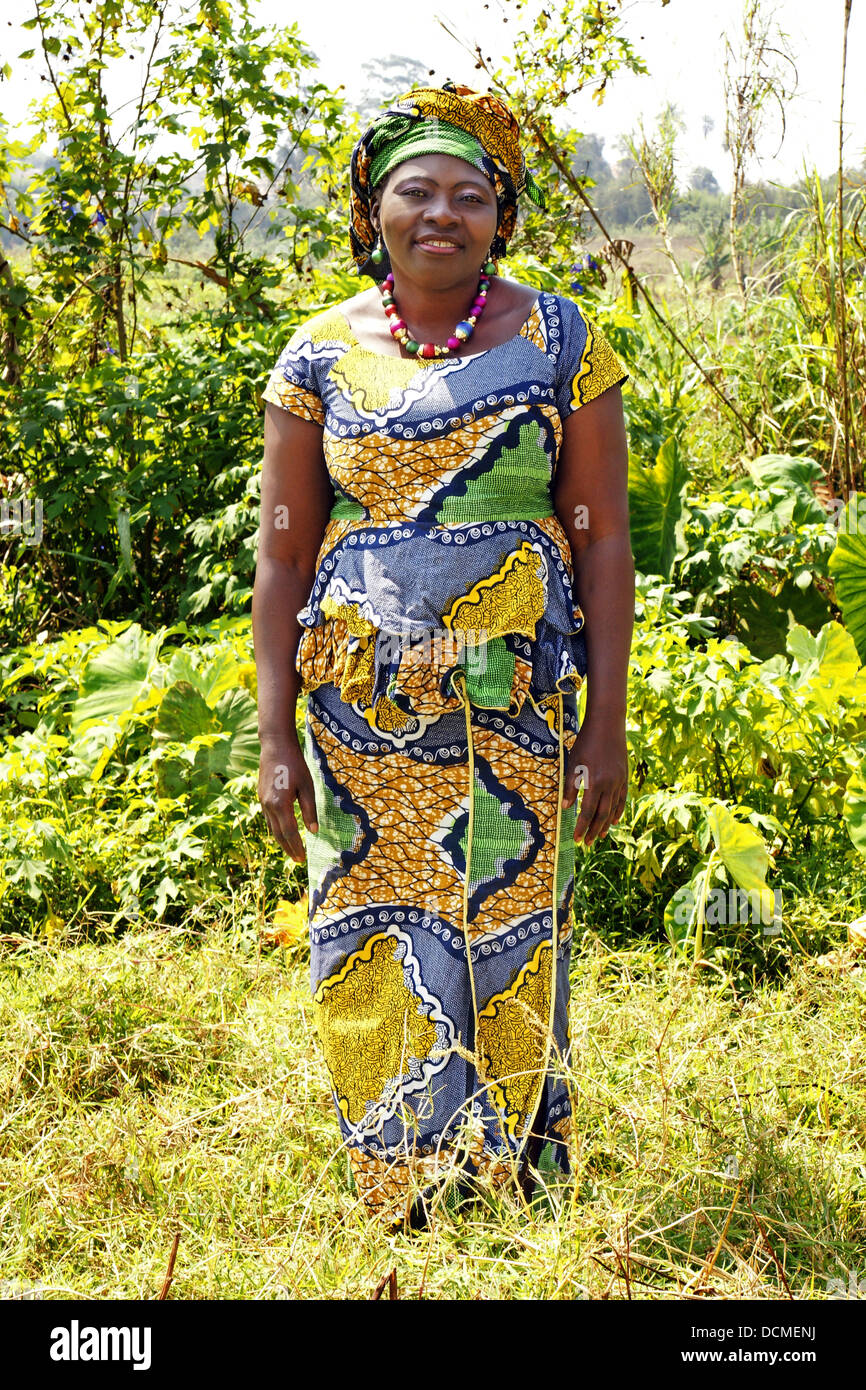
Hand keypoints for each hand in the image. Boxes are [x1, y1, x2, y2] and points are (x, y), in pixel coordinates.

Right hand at [258, 736, 318, 862]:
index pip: (289, 832)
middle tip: (298, 860)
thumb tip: (314, 831)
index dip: (296, 846)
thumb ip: (310, 809)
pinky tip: (284, 831)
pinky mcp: (261, 796)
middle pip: (278, 834)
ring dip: (282, 840)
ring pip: (272, 827)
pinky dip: (276, 828)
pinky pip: (269, 818)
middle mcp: (268, 805)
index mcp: (280, 804)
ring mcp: (262, 801)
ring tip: (292, 850)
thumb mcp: (307, 786)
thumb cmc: (295, 764)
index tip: (302, 858)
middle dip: (289, 848)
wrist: (275, 746)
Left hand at [561, 710, 627, 846]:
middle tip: (587, 843)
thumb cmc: (586, 742)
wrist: (608, 725)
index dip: (582, 827)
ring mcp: (619, 781)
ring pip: (613, 809)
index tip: (576, 839)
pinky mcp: (624, 777)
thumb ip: (570, 786)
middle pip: (601, 814)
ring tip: (600, 836)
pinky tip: (613, 820)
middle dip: (594, 830)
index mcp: (594, 782)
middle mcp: (609, 784)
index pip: (587, 811)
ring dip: (605, 824)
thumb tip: (566, 807)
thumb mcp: (573, 762)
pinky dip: (617, 811)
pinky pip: (622, 799)